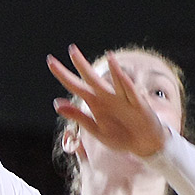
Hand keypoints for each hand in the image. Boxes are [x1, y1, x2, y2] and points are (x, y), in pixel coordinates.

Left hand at [47, 45, 166, 158]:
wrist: (143, 145)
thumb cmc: (120, 136)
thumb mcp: (96, 130)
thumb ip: (78, 117)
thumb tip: (57, 103)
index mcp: (95, 103)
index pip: (75, 86)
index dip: (63, 74)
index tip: (50, 61)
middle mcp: (107, 97)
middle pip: (92, 78)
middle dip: (82, 64)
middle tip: (71, 48)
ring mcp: (123, 99)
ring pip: (115, 80)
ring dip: (113, 69)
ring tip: (109, 56)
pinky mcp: (138, 105)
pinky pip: (131, 92)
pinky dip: (126, 82)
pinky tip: (122, 74)